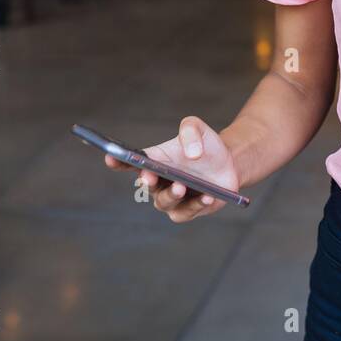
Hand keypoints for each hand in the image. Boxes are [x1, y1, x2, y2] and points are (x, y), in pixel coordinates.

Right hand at [103, 115, 241, 222]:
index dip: (117, 161)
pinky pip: (186, 212)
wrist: (229, 162)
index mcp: (154, 161)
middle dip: (147, 181)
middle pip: (145, 185)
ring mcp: (172, 198)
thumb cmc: (206, 145)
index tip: (110, 157)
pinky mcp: (189, 210)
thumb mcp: (198, 128)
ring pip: (163, 203)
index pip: (129, 162)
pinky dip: (195, 205)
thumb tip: (191, 154)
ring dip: (171, 195)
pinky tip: (206, 196)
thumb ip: (190, 130)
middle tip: (150, 176)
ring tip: (181, 186)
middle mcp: (159, 182)